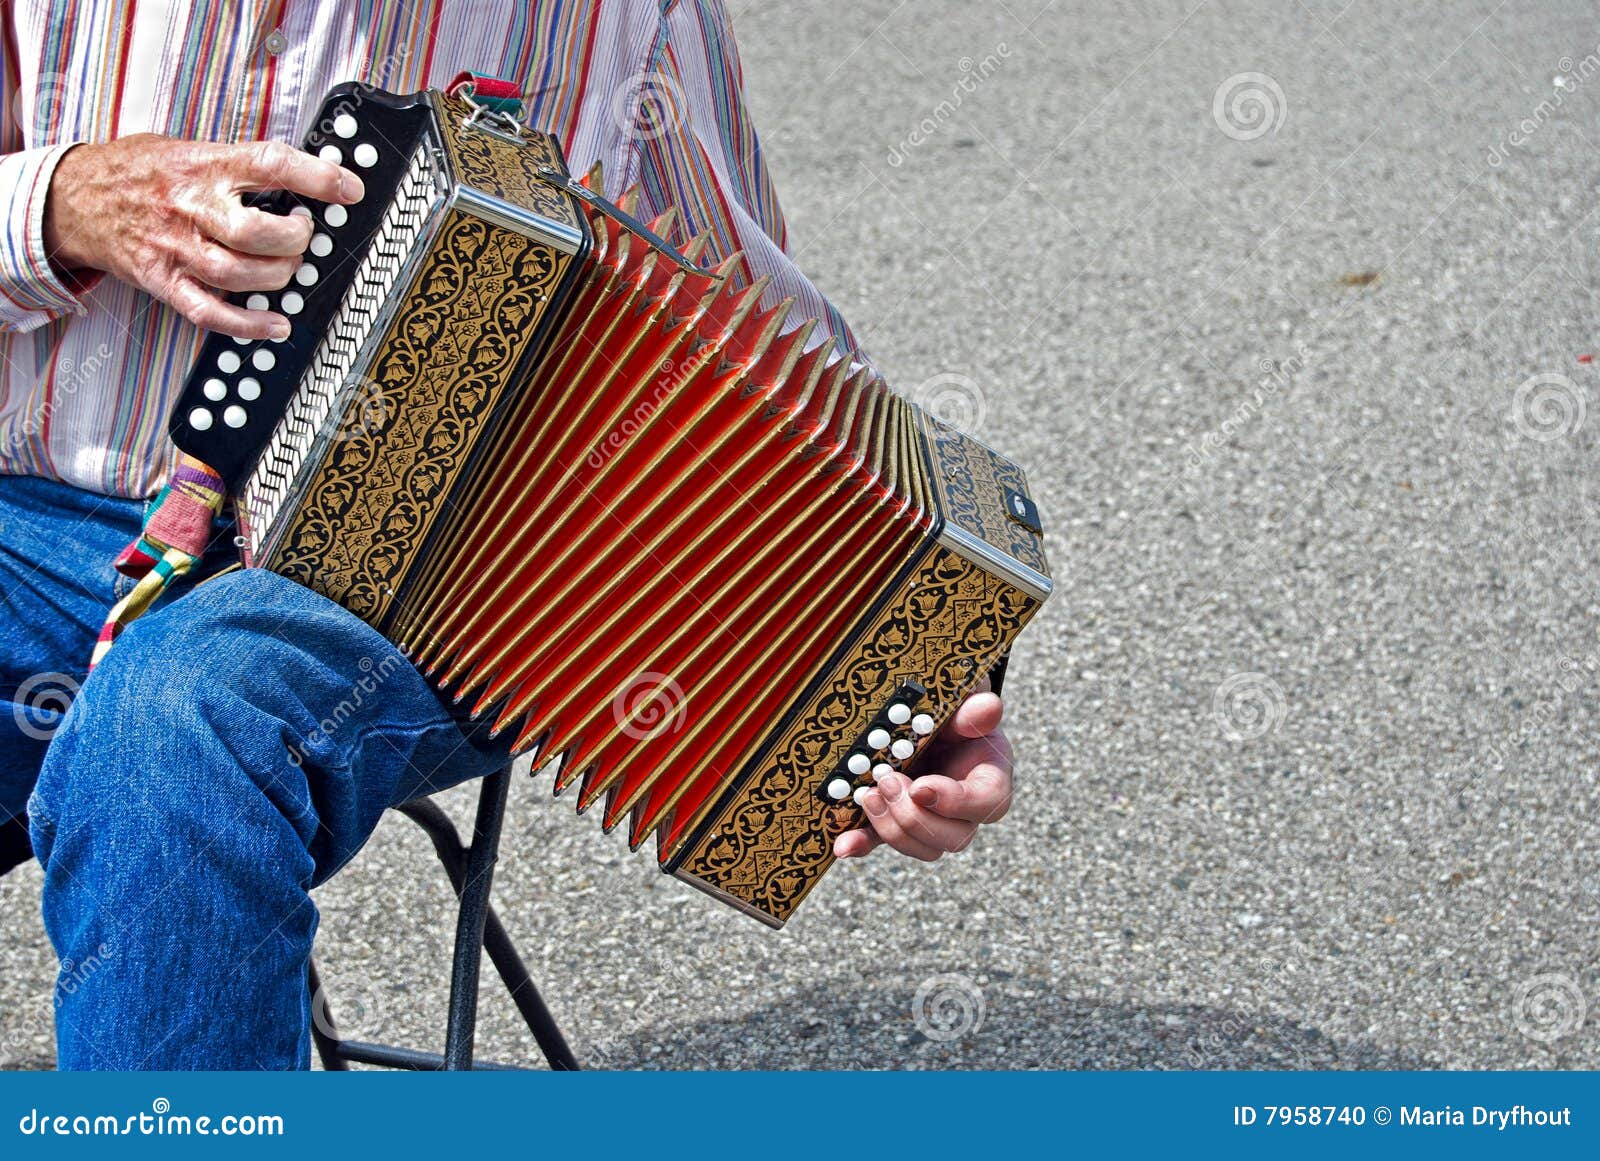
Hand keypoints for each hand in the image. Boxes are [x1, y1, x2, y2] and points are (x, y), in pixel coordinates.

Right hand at [43, 134, 363, 339]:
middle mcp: (189, 207)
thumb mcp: (186, 147)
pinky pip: (210, 312)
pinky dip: (248, 325)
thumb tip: (303, 176)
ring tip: (288, 266)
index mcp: (201, 165)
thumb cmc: (139, 170)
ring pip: (239, 275)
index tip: (348, 189)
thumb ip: (236, 164)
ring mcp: (175, 248)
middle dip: (295, 239)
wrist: (73, 197)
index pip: (269, 164)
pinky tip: (276, 324)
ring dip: (277, 277)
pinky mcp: (163, 281)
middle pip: (256, 232)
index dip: (317, 177)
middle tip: (305, 234)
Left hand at [834, 678, 1012, 861]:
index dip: (956, 802)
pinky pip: (884, 845)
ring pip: (924, 848)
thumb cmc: (952, 710)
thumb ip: (974, 705)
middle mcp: (965, 809)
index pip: (990, 802)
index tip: (921, 787)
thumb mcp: (963, 701)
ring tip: (868, 794)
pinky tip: (844, 843)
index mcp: (988, 776)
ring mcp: (932, 821)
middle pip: (955, 836)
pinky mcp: (898, 823)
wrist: (925, 718)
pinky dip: (863, 844)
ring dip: (892, 828)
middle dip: (915, 816)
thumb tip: (986, 707)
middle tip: (886, 781)